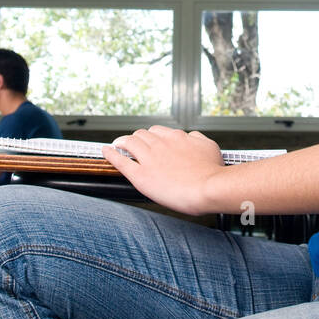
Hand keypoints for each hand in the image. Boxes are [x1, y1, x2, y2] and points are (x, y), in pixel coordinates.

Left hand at [102, 126, 223, 215]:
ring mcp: (149, 159)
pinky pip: (121, 161)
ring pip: (129, 143)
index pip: (157, 131)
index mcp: (176, 138)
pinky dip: (111, 155)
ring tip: (117, 144)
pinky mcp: (141, 175)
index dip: (151, 136)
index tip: (149, 140)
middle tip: (132, 144)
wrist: (209, 188)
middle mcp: (160, 144)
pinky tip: (106, 151)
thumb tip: (192, 136)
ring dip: (121, 142)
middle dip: (136, 138)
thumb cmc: (212, 172)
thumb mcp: (209, 147)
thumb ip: (197, 139)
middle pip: (141, 134)